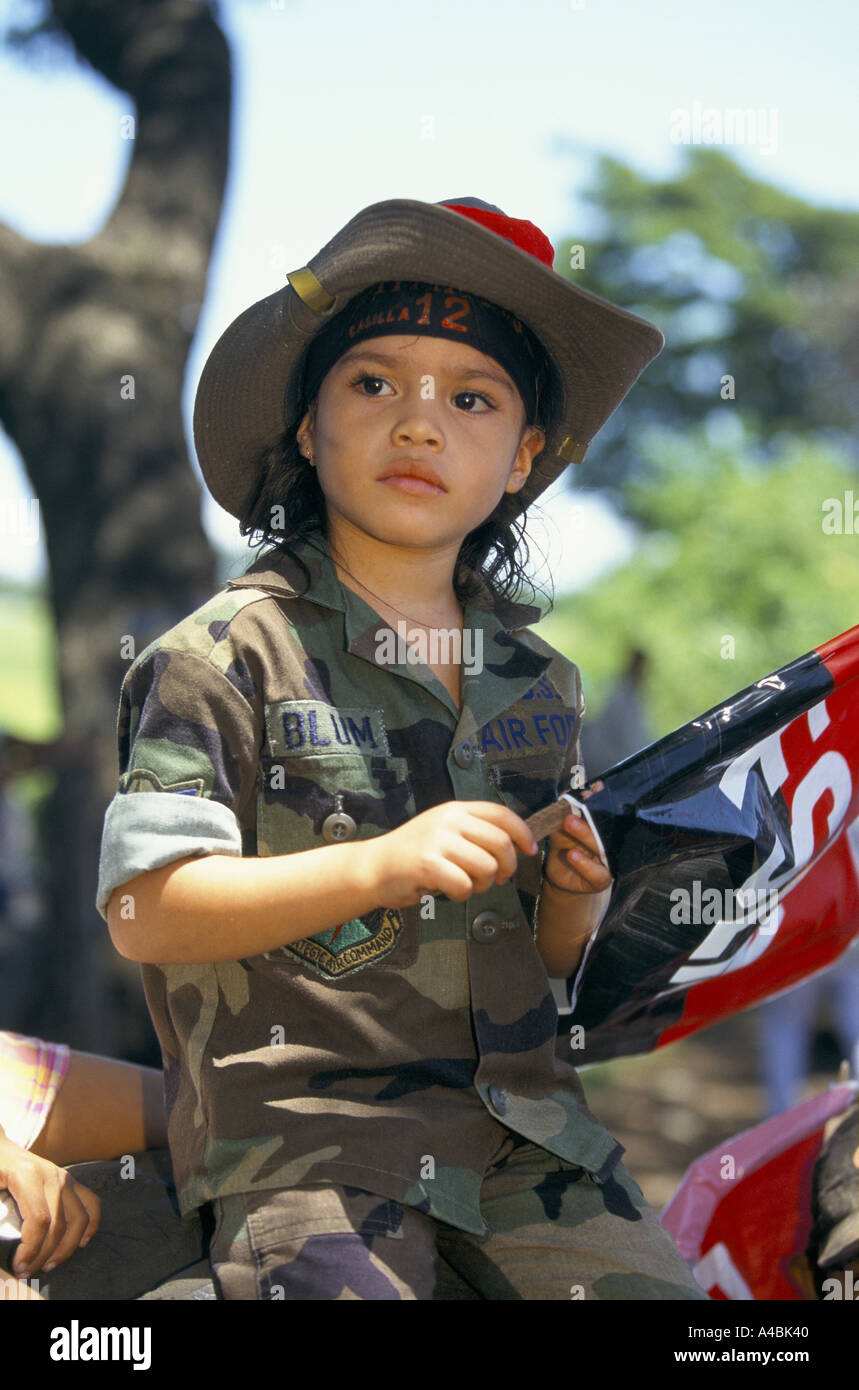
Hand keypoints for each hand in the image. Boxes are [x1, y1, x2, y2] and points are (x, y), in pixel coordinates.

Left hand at [0, 1133, 99, 1276]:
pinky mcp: (70, 1180)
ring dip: (66, 1248)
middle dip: (44, 1254)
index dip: (31, 1248)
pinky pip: (91, 1203)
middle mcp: (51, 1176)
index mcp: (27, 1176)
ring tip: (49, 1264)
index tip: (19, 1265)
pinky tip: (81, 1242)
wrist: (0, 1147)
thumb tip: (3, 1238)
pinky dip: (91, 1224)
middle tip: (27, 1270)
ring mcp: (64, 1177)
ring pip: (78, 1218)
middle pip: (59, 1223)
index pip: (39, 1219)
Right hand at [364, 800, 538, 908]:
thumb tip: (516, 845)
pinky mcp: (427, 864)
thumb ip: (475, 832)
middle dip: (506, 868)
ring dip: (482, 884)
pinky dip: (461, 895)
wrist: (373, 867)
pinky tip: (448, 890)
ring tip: (466, 884)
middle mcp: (448, 820)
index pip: (501, 814)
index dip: (522, 833)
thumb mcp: (444, 830)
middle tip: (496, 878)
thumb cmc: (414, 853)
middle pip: (501, 844)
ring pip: (486, 867)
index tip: (529, 850)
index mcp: (456, 810)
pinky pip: (464, 886)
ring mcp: (437, 841)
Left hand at [543, 781, 611, 896]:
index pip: (607, 812)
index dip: (602, 800)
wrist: (561, 875)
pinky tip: (572, 854)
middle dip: (592, 814)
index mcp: (603, 829)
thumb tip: (566, 795)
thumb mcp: (562, 828)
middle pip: (605, 828)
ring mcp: (607, 862)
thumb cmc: (566, 847)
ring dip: (585, 834)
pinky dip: (584, 864)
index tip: (595, 789)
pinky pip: (597, 874)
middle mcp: (609, 844)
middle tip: (577, 803)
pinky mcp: (600, 880)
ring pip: (601, 848)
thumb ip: (564, 813)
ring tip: (569, 823)